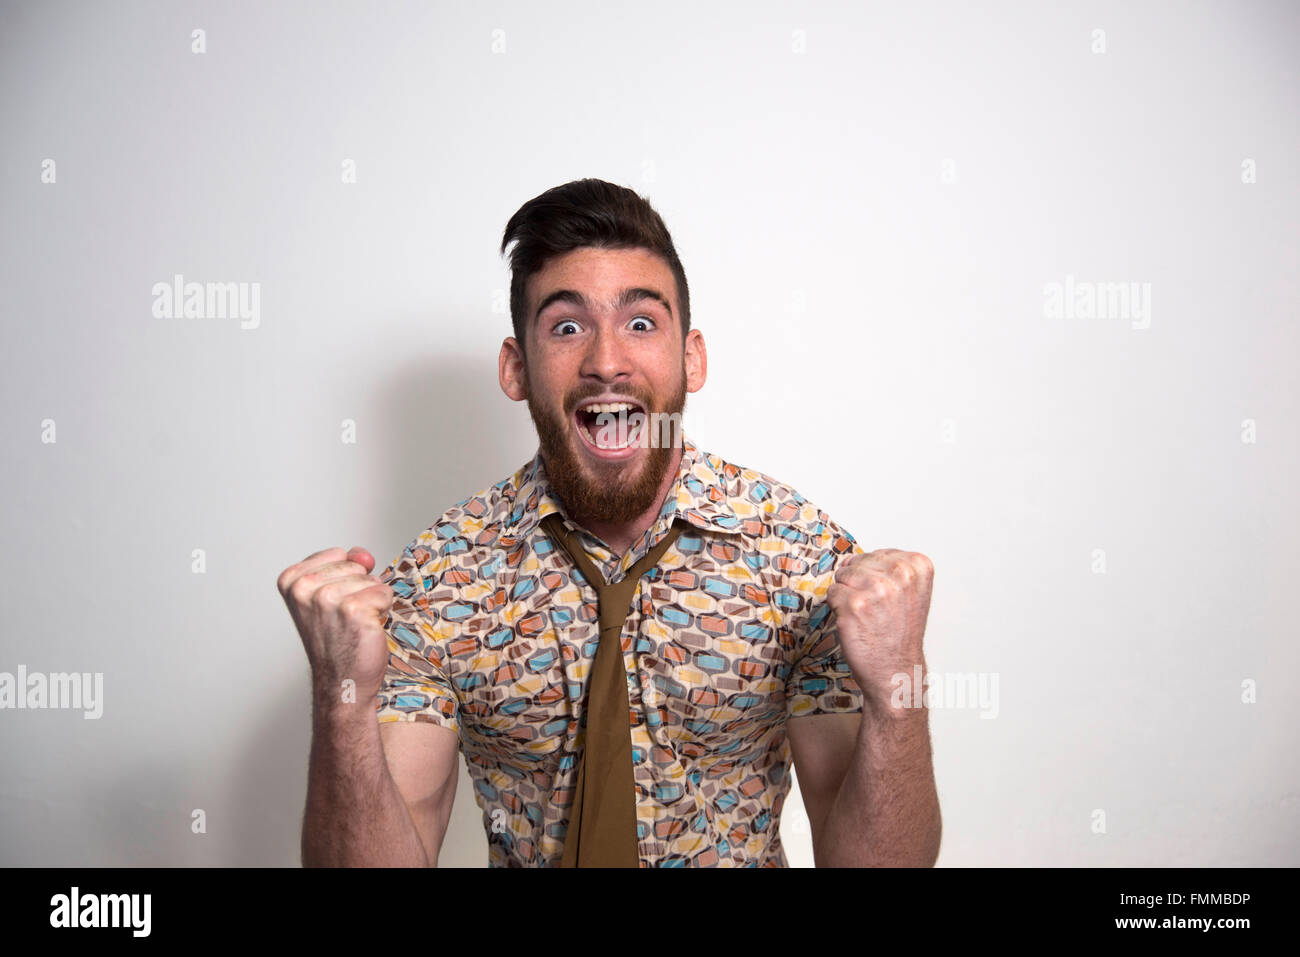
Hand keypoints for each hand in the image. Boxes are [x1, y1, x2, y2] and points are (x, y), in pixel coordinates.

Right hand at [276, 545, 394, 704]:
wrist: (342, 681)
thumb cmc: (336, 639)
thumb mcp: (330, 592)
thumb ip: (347, 564)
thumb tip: (364, 555)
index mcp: (292, 580)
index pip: (338, 553)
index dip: (345, 578)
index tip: (332, 605)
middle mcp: (304, 588)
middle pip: (356, 564)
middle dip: (360, 588)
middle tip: (344, 618)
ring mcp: (328, 598)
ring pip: (371, 579)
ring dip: (371, 602)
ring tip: (354, 624)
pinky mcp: (353, 609)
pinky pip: (384, 593)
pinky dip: (382, 611)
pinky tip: (364, 629)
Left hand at [826, 549, 933, 718]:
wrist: (895, 671)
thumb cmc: (899, 635)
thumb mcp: (909, 592)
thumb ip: (889, 568)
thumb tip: (851, 559)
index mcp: (918, 566)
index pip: (877, 554)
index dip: (875, 578)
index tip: (889, 599)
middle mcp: (900, 573)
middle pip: (858, 563)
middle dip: (859, 585)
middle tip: (876, 611)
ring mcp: (877, 588)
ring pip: (842, 576)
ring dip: (847, 596)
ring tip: (867, 616)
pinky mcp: (854, 604)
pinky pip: (831, 593)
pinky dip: (837, 609)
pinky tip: (857, 624)